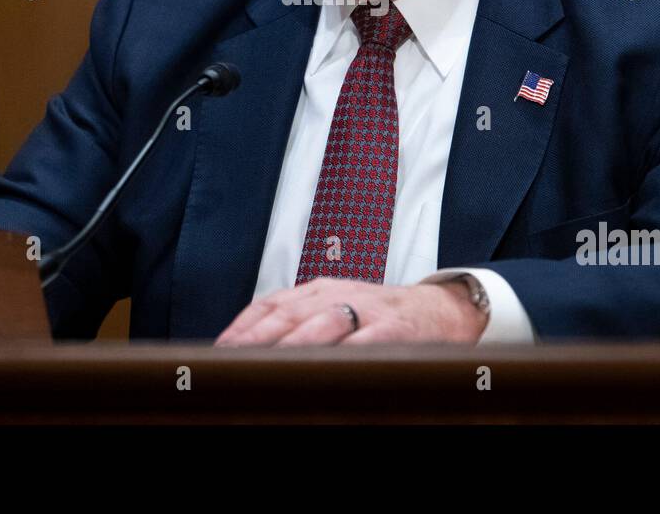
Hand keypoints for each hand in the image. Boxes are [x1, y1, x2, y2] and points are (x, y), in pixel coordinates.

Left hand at [213, 277, 486, 346]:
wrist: (441, 310)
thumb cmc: (380, 316)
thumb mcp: (336, 310)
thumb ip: (298, 324)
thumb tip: (251, 353)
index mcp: (318, 291)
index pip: (270, 305)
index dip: (243, 328)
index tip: (218, 352)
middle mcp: (337, 295)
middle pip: (288, 315)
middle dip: (257, 339)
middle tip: (232, 362)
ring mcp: (366, 310)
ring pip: (322, 325)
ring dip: (294, 346)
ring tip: (269, 366)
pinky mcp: (394, 328)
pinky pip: (366, 341)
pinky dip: (345, 354)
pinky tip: (327, 368)